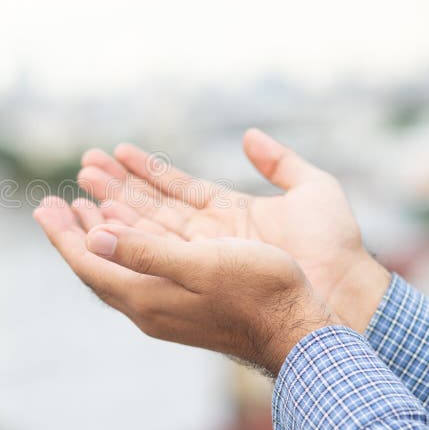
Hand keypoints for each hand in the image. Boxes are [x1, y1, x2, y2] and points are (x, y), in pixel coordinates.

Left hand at [34, 197, 338, 374]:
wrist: (299, 329)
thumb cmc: (258, 293)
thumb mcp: (201, 267)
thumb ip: (145, 254)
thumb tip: (94, 237)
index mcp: (146, 297)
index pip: (89, 264)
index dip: (62, 235)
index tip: (41, 207)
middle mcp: (149, 302)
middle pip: (97, 262)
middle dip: (72, 230)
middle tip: (50, 202)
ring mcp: (166, 301)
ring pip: (119, 260)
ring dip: (98, 229)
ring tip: (81, 203)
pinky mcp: (184, 295)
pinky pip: (141, 263)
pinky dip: (127, 237)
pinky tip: (128, 223)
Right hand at [76, 128, 389, 331]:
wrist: (346, 293)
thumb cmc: (336, 247)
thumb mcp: (313, 190)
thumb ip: (280, 162)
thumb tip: (251, 136)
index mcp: (231, 213)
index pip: (177, 186)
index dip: (146, 168)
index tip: (116, 151)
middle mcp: (211, 235)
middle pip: (153, 205)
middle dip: (117, 184)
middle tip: (83, 165)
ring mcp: (204, 254)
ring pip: (147, 224)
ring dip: (114, 202)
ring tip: (82, 182)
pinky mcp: (200, 271)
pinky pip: (157, 248)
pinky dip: (128, 231)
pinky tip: (100, 216)